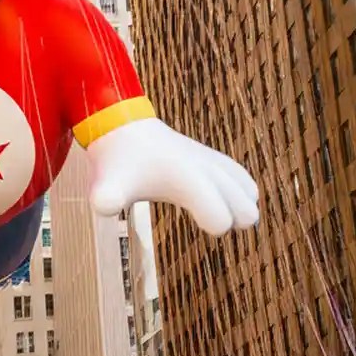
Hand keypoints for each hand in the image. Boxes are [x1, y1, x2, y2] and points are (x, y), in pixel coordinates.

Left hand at [86, 118, 258, 235]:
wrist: (122, 128)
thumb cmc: (117, 163)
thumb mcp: (105, 186)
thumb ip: (106, 199)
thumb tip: (105, 206)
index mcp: (188, 179)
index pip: (222, 219)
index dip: (211, 227)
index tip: (194, 222)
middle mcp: (208, 170)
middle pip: (247, 211)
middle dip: (231, 221)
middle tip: (203, 216)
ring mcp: (214, 163)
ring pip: (250, 195)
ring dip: (236, 209)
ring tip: (208, 209)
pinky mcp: (215, 160)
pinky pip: (245, 181)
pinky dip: (238, 195)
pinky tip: (215, 199)